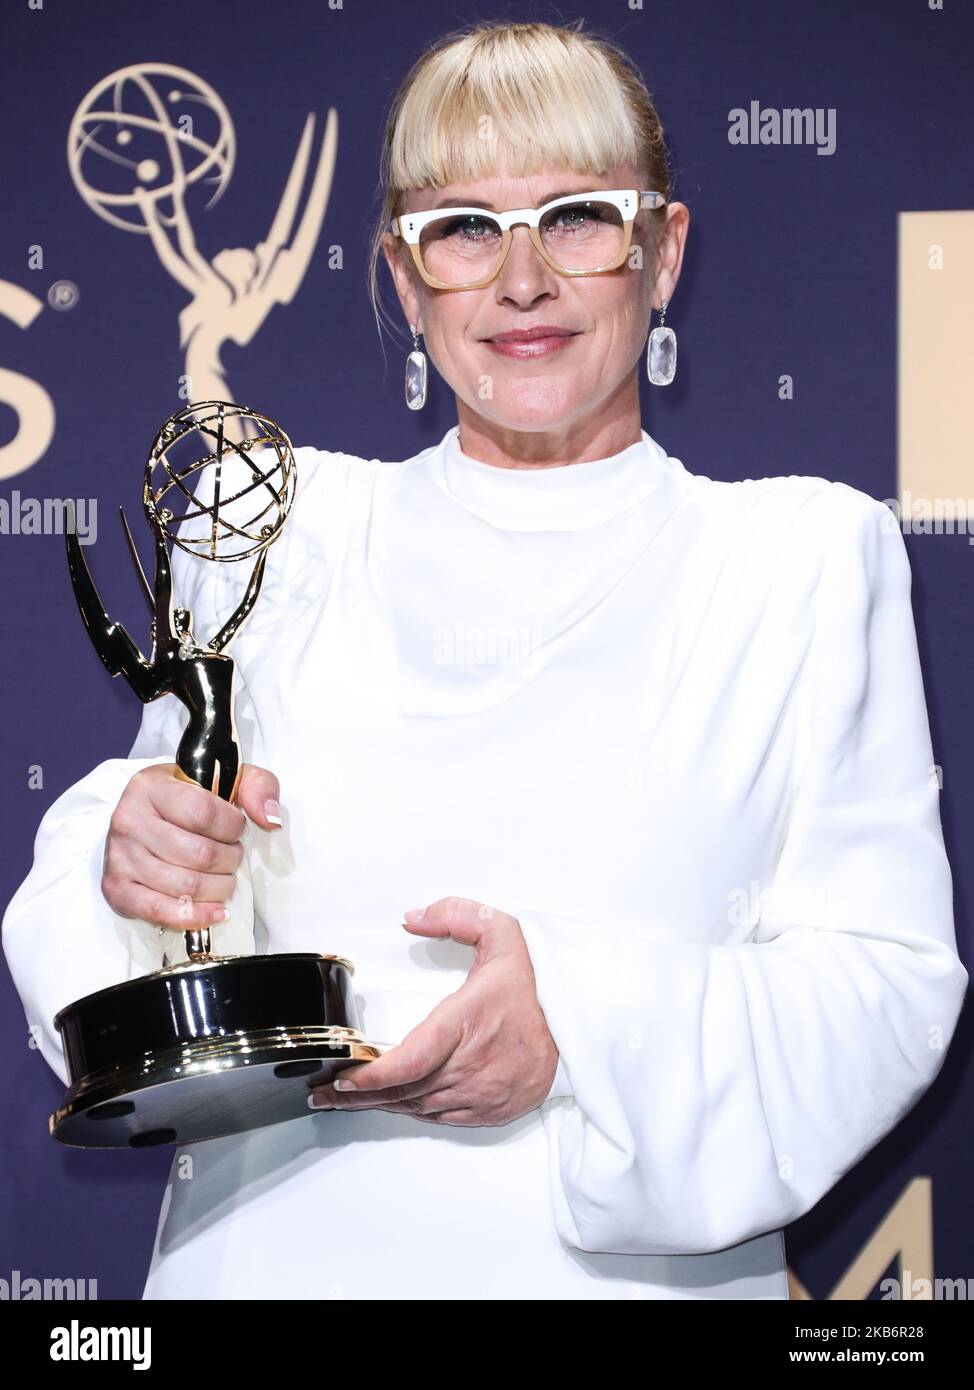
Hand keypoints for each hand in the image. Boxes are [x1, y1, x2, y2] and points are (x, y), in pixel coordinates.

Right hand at [101, 762, 281, 930]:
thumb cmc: (186, 799)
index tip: (236, 828)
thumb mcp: (224, 778)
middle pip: (199, 854)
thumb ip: (258, 787)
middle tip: (232, 856)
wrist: (142, 818)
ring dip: (219, 888)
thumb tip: (270, 819)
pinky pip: (160, 911)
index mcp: (151, 786)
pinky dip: (196, 917)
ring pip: (186, 886)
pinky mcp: (117, 889)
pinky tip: (216, 912)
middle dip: (230, 860)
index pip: (203, 813)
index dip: (232, 827)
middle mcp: (129, 820)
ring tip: (224, 878)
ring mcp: (119, 856)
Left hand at [307, 896, 559, 1124]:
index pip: (409, 1062)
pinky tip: (395, 1104)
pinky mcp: (496, 1108)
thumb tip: (410, 918)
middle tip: (323, 1094)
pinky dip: (416, 1112)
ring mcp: (486, 1091)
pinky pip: (445, 1118)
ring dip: (382, 1106)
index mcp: (467, 1022)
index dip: (369, 1077)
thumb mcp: (499, 929)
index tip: (339, 1077)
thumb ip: (453, 916)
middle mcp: (474, 1064)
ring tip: (347, 1101)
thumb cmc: (538, 978)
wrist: (585, 1016)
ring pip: (421, 1108)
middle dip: (359, 1095)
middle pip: (404, 1091)